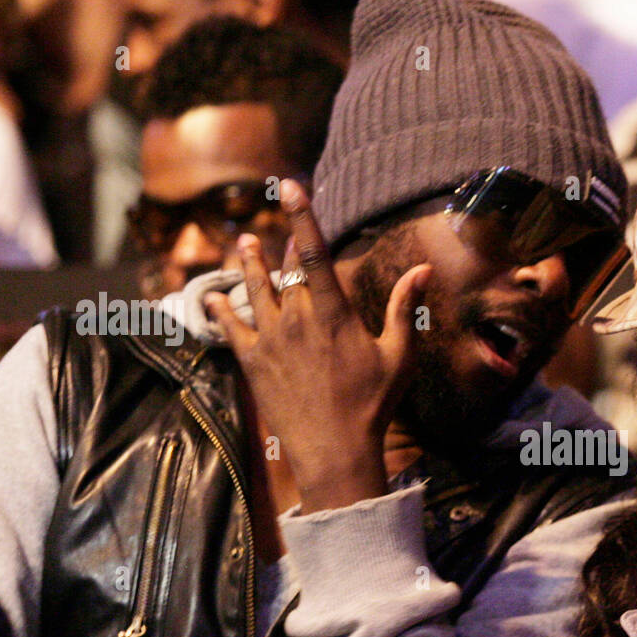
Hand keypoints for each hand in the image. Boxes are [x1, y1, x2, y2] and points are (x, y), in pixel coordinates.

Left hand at [207, 179, 432, 511]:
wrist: (335, 450)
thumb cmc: (372, 404)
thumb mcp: (398, 355)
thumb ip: (404, 308)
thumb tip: (423, 269)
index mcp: (332, 312)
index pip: (312, 253)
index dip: (302, 216)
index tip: (290, 186)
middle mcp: (296, 318)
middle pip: (283, 270)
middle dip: (282, 248)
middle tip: (279, 231)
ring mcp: (270, 339)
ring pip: (253, 290)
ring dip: (248, 265)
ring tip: (245, 244)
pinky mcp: (253, 362)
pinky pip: (230, 327)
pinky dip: (220, 308)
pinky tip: (213, 295)